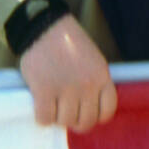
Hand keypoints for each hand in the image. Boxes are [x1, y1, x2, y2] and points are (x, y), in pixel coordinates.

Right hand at [18, 15, 116, 132]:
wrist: (44, 26)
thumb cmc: (67, 43)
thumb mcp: (92, 60)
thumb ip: (94, 82)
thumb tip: (86, 109)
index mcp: (101, 76)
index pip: (107, 112)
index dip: (95, 116)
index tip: (85, 112)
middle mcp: (87, 85)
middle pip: (85, 122)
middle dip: (75, 121)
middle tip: (66, 112)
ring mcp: (66, 89)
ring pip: (65, 121)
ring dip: (57, 118)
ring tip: (52, 105)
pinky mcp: (44, 90)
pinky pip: (45, 118)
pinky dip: (42, 116)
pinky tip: (41, 105)